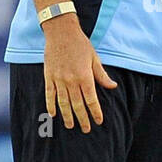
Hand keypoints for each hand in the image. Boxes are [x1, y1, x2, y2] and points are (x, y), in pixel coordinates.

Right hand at [43, 14, 117, 133]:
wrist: (61, 32)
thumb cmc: (80, 44)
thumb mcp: (94, 58)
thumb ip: (102, 75)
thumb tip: (113, 86)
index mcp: (85, 76)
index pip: (91, 100)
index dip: (95, 112)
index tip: (98, 121)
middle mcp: (71, 80)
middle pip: (77, 105)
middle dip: (82, 118)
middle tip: (86, 129)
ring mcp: (59, 79)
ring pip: (63, 102)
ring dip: (67, 116)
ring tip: (70, 125)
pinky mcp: (49, 76)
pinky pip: (50, 94)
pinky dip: (51, 105)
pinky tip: (53, 114)